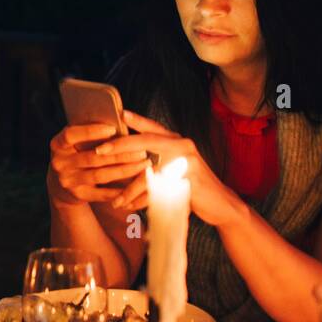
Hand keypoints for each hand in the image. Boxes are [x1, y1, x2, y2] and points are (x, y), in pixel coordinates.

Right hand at [47, 122, 151, 207]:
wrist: (61, 183)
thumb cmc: (76, 153)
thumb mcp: (75, 142)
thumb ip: (90, 132)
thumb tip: (119, 120)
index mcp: (57, 145)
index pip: (71, 135)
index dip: (90, 132)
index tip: (113, 129)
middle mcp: (58, 163)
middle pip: (93, 157)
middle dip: (120, 154)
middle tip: (142, 150)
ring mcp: (67, 181)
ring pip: (101, 175)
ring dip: (125, 170)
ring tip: (144, 164)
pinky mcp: (77, 195)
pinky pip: (102, 193)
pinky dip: (119, 190)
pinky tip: (135, 184)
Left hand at [97, 110, 246, 226]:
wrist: (221, 204)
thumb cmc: (192, 185)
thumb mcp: (175, 167)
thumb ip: (157, 159)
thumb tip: (127, 158)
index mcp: (177, 142)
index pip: (154, 128)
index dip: (137, 120)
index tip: (120, 114)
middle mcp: (183, 147)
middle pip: (147, 141)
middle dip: (121, 145)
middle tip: (99, 151)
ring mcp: (187, 163)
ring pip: (149, 173)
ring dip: (129, 190)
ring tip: (115, 201)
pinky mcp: (189, 182)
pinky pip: (158, 191)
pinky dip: (142, 201)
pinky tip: (130, 208)